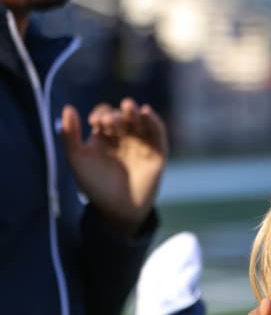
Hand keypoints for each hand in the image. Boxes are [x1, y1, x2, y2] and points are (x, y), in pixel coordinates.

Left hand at [61, 98, 167, 235]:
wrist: (118, 208)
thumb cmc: (95, 185)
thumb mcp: (77, 159)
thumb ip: (70, 135)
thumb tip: (68, 108)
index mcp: (104, 138)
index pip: (104, 116)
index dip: (100, 115)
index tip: (95, 122)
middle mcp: (123, 137)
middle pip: (122, 116)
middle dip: (116, 115)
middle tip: (109, 121)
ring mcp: (141, 143)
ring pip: (139, 121)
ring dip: (134, 111)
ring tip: (129, 106)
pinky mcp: (158, 150)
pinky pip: (157, 131)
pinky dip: (153, 120)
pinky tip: (146, 112)